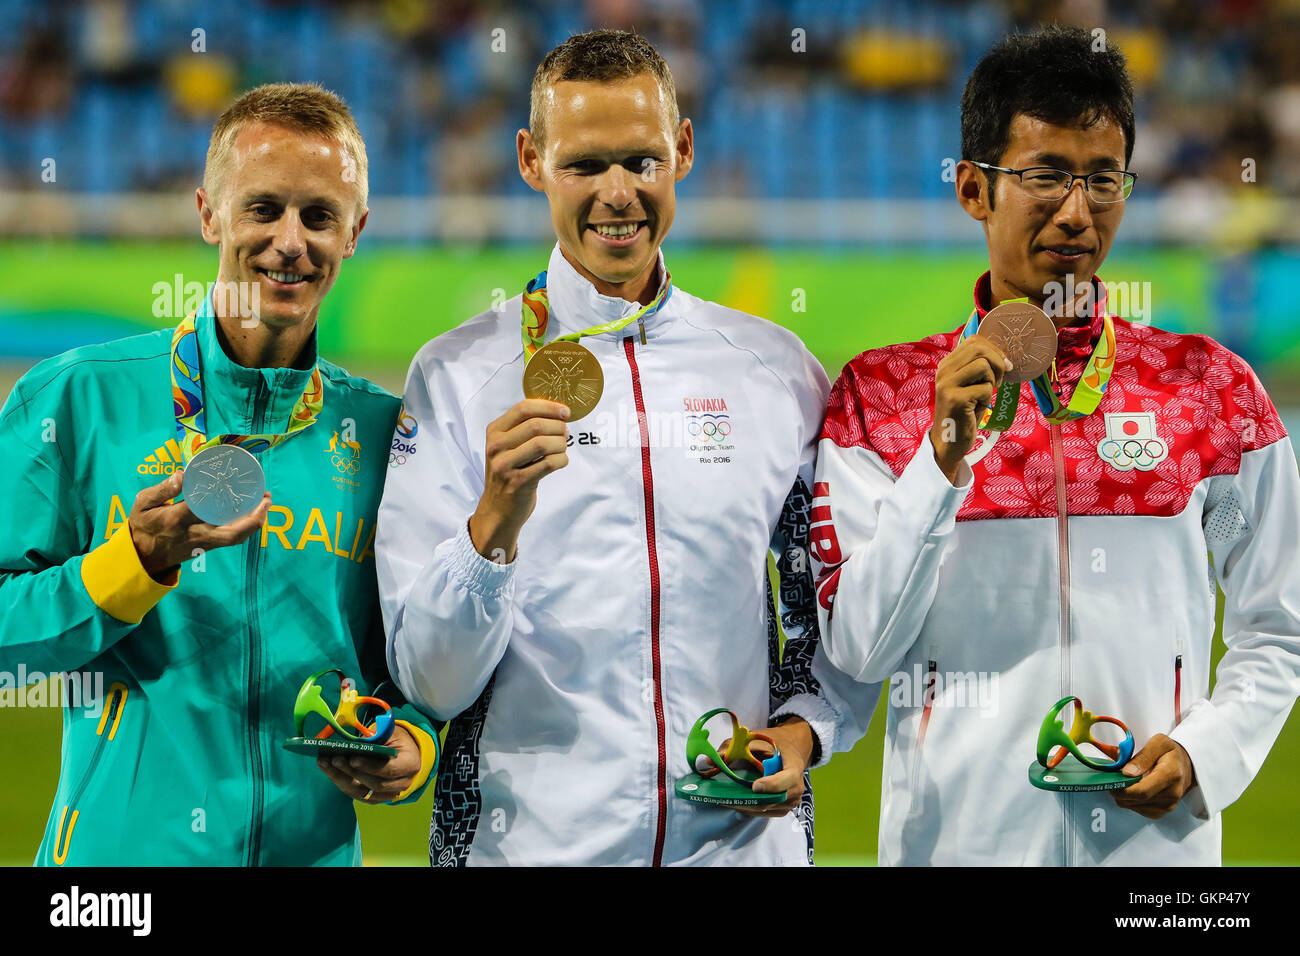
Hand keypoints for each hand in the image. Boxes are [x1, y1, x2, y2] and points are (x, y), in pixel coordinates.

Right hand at [128, 470, 270, 579]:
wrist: (142, 557)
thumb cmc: (143, 525)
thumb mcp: (143, 504)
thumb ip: (162, 489)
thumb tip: (182, 474)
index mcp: (177, 519)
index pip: (202, 506)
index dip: (220, 491)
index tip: (233, 475)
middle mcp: (195, 533)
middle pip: (232, 532)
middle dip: (254, 517)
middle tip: (266, 497)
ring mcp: (204, 543)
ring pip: (236, 538)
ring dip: (255, 522)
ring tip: (265, 502)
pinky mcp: (208, 548)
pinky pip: (232, 539)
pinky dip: (246, 527)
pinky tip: (253, 512)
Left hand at [316, 723, 423, 804]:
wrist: (405, 754)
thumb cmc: (397, 741)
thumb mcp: (391, 733)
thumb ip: (377, 737)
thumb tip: (353, 742)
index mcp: (409, 765)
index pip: (389, 770)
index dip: (370, 766)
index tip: (352, 758)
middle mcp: (401, 784)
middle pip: (373, 784)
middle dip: (351, 772)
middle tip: (334, 759)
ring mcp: (387, 794)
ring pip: (361, 792)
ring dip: (340, 778)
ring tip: (325, 762)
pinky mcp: (374, 798)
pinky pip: (355, 794)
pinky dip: (341, 782)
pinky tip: (329, 770)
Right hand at [469, 399, 569, 562]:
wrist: (498, 509)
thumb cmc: (509, 473)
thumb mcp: (508, 446)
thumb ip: (526, 428)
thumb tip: (559, 412)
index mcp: (494, 431)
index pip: (524, 408)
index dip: (549, 407)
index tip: (565, 412)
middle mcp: (496, 447)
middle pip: (536, 425)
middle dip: (558, 428)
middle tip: (565, 434)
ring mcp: (505, 466)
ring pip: (543, 444)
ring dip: (561, 444)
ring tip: (562, 448)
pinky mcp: (518, 483)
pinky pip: (549, 464)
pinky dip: (561, 460)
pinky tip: (560, 462)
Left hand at [725, 717, 815, 817]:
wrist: (791, 749)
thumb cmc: (774, 743)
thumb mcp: (756, 738)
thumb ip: (732, 747)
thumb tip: (709, 760)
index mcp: (794, 767)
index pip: (785, 780)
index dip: (771, 785)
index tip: (755, 786)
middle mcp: (796, 788)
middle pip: (771, 800)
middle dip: (748, 800)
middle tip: (725, 797)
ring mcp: (791, 801)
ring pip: (765, 809)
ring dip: (746, 806)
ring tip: (726, 800)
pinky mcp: (783, 808)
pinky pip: (765, 812)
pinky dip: (749, 808)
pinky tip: (736, 802)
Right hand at [928, 336, 1012, 483]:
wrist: (949, 442)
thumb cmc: (964, 413)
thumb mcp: (968, 385)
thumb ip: (977, 367)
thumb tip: (1004, 357)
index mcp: (946, 364)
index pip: (973, 340)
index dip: (994, 349)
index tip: (1002, 366)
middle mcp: (943, 371)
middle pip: (979, 349)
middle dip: (997, 362)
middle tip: (999, 381)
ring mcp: (947, 384)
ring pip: (983, 366)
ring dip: (991, 382)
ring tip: (984, 395)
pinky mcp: (956, 399)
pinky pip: (985, 388)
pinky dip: (987, 399)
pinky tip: (978, 408)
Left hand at [1112, 734, 1195, 819]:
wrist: (1185, 766)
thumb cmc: (1171, 753)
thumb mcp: (1159, 743)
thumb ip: (1142, 757)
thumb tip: (1127, 772)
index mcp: (1171, 775)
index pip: (1142, 791)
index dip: (1123, 789)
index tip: (1111, 781)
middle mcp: (1171, 794)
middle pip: (1135, 799)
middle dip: (1119, 790)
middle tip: (1115, 777)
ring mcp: (1167, 806)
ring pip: (1132, 805)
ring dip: (1124, 795)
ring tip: (1127, 780)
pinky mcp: (1161, 812)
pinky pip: (1137, 809)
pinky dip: (1131, 800)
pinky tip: (1134, 788)